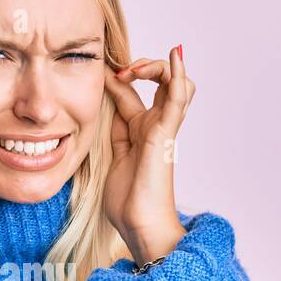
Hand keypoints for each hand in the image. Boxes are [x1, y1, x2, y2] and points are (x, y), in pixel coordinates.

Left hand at [102, 45, 194, 263]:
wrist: (138, 225)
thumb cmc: (127, 200)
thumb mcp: (111, 157)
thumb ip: (112, 132)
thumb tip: (104, 107)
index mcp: (141, 131)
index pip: (133, 92)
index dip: (120, 76)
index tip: (102, 71)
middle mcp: (156, 125)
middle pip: (160, 81)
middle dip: (142, 66)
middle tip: (120, 70)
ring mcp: (163, 128)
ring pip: (176, 83)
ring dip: (158, 67)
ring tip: (136, 68)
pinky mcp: (166, 133)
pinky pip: (178, 98)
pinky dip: (178, 75)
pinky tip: (175, 56)